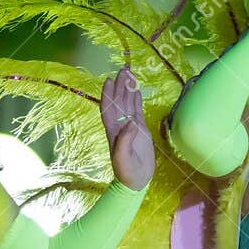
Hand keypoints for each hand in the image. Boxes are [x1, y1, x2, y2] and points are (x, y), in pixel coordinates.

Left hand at [101, 65, 153, 189]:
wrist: (136, 179)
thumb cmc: (127, 171)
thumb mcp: (123, 158)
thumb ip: (124, 141)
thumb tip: (130, 123)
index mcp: (113, 130)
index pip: (108, 108)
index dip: (107, 94)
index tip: (109, 80)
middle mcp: (120, 124)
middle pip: (118, 101)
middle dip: (120, 85)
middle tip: (124, 69)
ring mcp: (130, 125)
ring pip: (128, 103)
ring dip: (128, 89)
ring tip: (130, 74)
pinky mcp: (140, 129)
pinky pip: (137, 110)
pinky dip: (137, 99)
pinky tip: (137, 90)